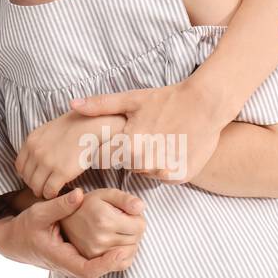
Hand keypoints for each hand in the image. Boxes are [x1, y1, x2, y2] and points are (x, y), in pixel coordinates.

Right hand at [0, 188, 133, 277]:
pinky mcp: (78, 259)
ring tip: (134, 239)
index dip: (106, 263)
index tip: (120, 252)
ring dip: (119, 257)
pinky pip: (98, 263)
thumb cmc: (25, 227)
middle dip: (120, 259)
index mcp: (60, 257)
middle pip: (100, 271)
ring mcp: (75, 263)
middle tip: (135, 241)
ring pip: (102, 268)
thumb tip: (79, 195)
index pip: (88, 270)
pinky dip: (112, 254)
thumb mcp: (39, 213)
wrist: (15, 241)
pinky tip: (121, 239)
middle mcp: (70, 265)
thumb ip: (59, 205)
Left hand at [15, 112, 126, 198]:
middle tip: (43, 188)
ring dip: (42, 192)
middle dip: (34, 185)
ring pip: (36, 187)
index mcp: (31, 141)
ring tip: (50, 191)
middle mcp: (36, 152)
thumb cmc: (72, 128)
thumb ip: (38, 144)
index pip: (20, 167)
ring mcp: (47, 163)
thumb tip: (34, 158)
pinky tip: (59, 191)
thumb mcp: (47, 131)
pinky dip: (52, 194)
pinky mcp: (61, 172)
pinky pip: (50, 191)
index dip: (27, 175)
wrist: (89, 126)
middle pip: (27, 178)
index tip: (35, 178)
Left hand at [69, 83, 223, 181]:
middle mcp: (146, 163)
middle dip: (129, 152)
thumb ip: (99, 106)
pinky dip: (164, 165)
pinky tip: (170, 146)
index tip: (123, 133)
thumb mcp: (131, 100)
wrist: (205, 104)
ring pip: (144, 171)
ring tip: (158, 138)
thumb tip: (72, 105)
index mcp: (129, 146)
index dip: (111, 145)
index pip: (105, 157)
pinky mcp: (181, 177)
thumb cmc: (165, 100)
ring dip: (146, 160)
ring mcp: (165, 172)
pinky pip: (162, 175)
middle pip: (125, 165)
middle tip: (145, 132)